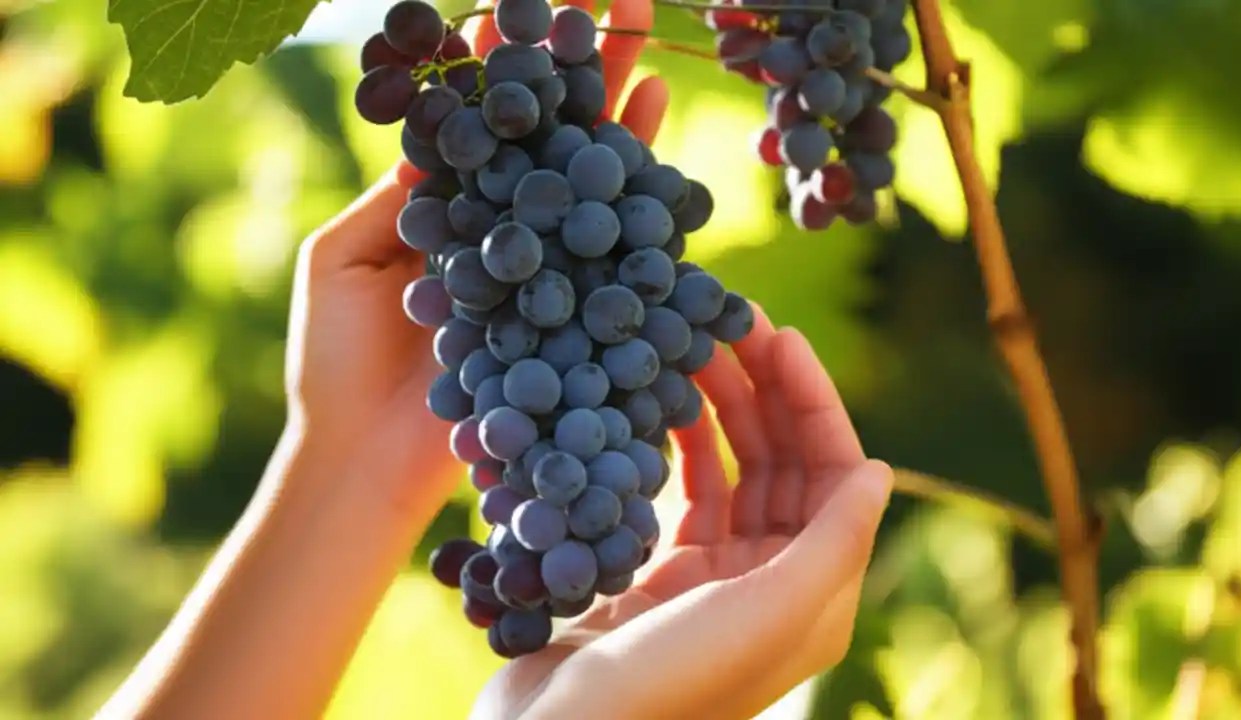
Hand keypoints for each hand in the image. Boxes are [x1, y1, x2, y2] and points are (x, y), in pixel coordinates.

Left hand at [282, 0, 667, 525]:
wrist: (366, 462)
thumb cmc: (333, 362)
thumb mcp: (337, 257)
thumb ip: (393, 193)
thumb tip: (442, 127)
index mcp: (438, 205)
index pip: (475, 116)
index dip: (494, 59)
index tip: (515, 0)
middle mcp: (497, 225)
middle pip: (541, 129)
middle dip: (572, 60)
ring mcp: (539, 263)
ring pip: (583, 167)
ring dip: (613, 95)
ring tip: (641, 27)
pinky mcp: (572, 304)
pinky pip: (612, 232)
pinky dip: (637, 172)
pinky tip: (656, 111)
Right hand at [475, 309, 894, 719]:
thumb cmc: (678, 677)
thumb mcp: (775, 609)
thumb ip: (836, 540)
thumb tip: (879, 470)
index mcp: (816, 593)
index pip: (833, 473)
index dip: (811, 399)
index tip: (777, 335)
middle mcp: (773, 583)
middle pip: (783, 464)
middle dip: (763, 390)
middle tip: (729, 322)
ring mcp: (714, 579)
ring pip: (732, 472)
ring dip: (720, 408)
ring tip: (693, 348)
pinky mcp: (657, 575)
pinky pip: (682, 494)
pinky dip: (678, 446)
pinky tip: (663, 404)